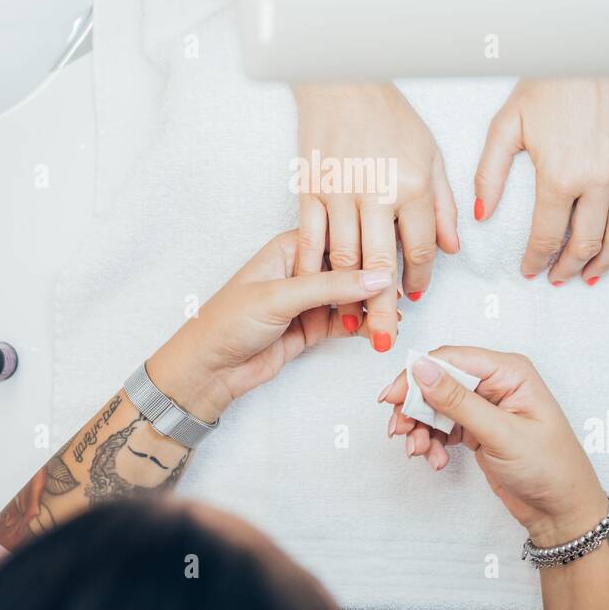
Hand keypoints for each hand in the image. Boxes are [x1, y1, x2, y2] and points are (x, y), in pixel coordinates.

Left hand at [148, 231, 390, 421]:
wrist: (208, 370)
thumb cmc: (227, 322)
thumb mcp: (280, 297)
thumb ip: (330, 286)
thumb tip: (376, 277)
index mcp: (291, 247)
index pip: (340, 239)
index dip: (368, 248)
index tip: (396, 257)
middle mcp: (303, 269)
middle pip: (350, 270)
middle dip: (374, 282)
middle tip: (401, 292)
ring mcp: (309, 299)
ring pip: (352, 297)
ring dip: (373, 307)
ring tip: (396, 316)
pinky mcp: (313, 326)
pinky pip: (347, 321)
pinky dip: (364, 325)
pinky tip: (382, 329)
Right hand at [294, 83, 458, 351]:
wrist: (341, 80)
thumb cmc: (389, 114)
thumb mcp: (431, 154)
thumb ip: (443, 204)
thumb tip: (452, 248)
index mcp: (414, 184)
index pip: (419, 248)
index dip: (419, 280)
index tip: (416, 299)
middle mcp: (378, 193)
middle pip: (381, 266)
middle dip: (383, 310)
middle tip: (385, 342)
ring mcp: (340, 193)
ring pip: (344, 259)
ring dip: (347, 297)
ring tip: (352, 324)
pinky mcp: (309, 190)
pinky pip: (310, 238)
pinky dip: (313, 269)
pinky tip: (317, 290)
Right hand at [378, 347, 607, 545]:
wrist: (561, 511)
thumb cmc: (550, 468)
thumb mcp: (501, 433)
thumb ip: (458, 401)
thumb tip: (422, 368)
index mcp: (509, 371)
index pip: (450, 358)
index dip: (417, 375)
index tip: (392, 398)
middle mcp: (495, 383)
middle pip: (438, 381)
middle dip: (415, 407)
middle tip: (399, 431)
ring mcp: (485, 406)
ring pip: (435, 406)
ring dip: (421, 428)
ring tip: (420, 452)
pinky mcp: (477, 427)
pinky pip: (442, 426)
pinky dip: (432, 442)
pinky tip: (436, 460)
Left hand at [474, 78, 608, 285]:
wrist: (592, 50)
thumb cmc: (547, 83)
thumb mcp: (506, 125)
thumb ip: (490, 173)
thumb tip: (481, 214)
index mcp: (559, 176)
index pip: (546, 236)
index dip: (536, 260)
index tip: (530, 271)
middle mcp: (597, 181)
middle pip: (584, 243)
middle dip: (568, 268)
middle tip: (559, 278)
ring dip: (605, 261)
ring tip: (591, 274)